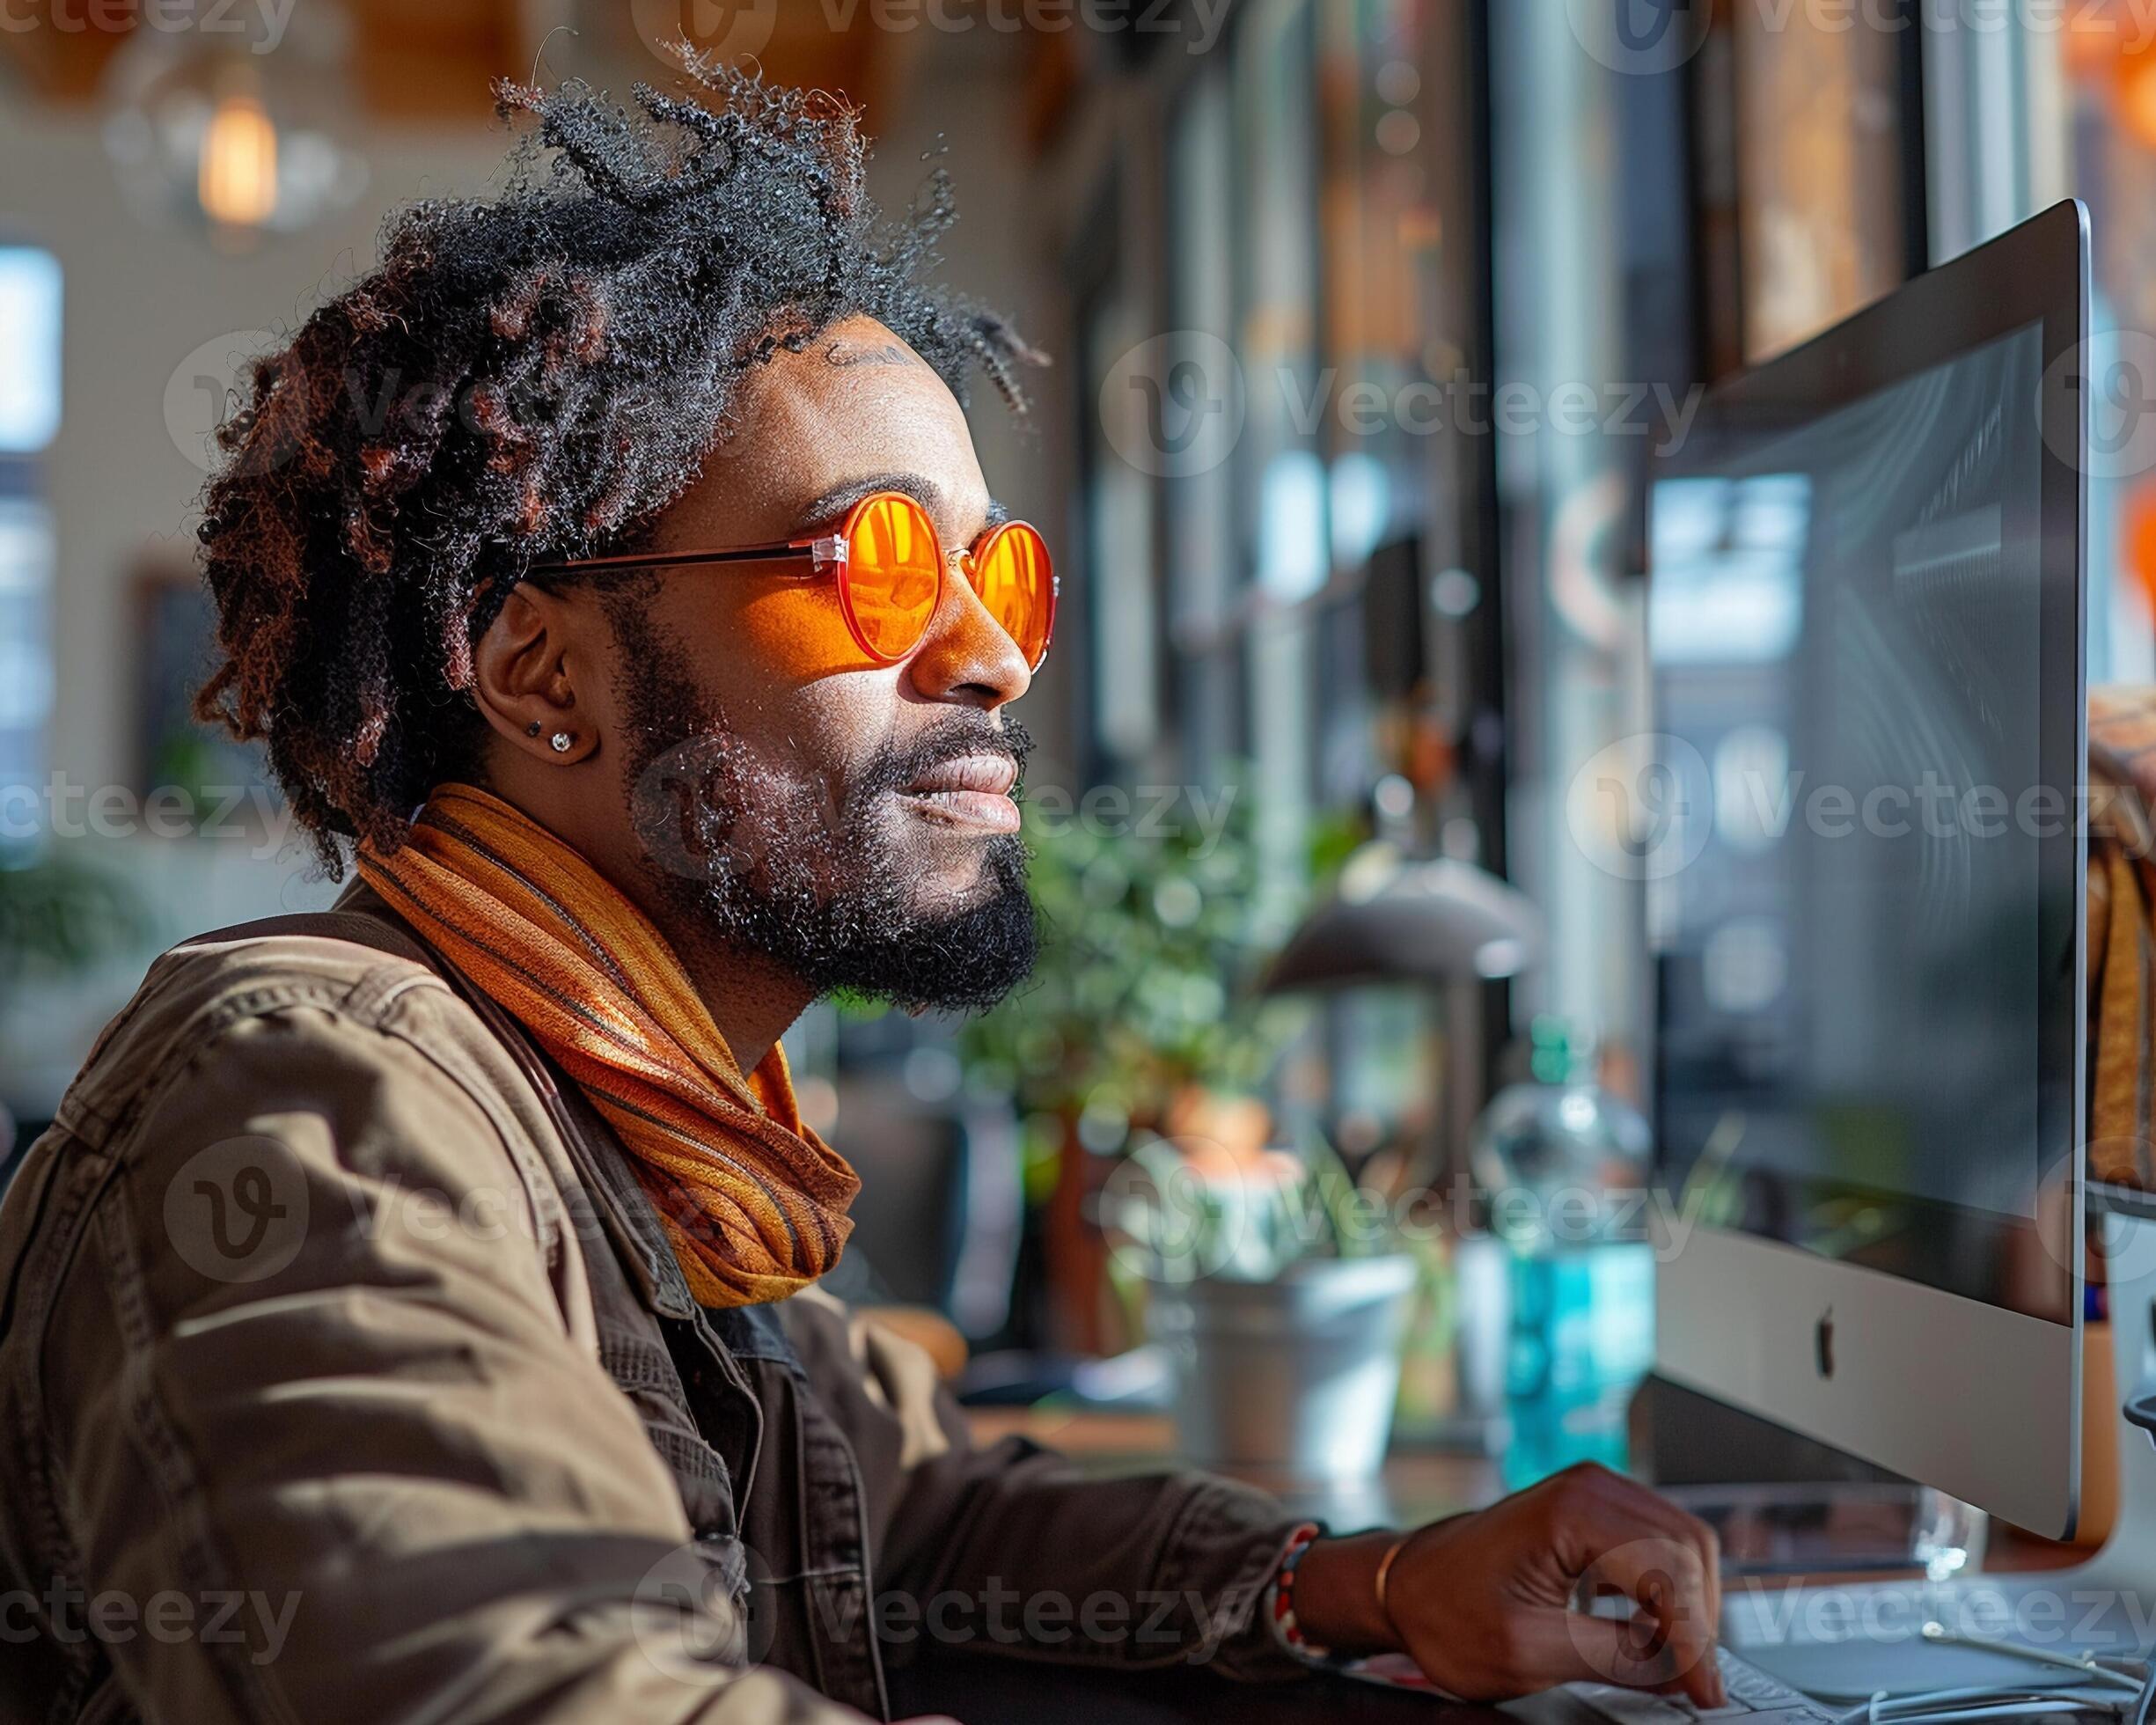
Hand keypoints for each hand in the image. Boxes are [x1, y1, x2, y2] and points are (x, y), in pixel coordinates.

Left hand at [1293, 1462, 1725, 1705]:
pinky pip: (1658, 1543)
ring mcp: (1593, 1491)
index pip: (1667, 1571)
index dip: (1694, 1639)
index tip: (1705, 1693)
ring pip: (1681, 1544)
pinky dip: (1669, 1588)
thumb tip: (1683, 1671)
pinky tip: (1652, 1632)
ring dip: (1688, 1604)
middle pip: (1686, 1551)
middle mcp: (1590, 1487)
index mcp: (1572, 1511)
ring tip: (1672, 1662)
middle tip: (1691, 1683)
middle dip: (1696, 1619)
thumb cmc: (1446, 1613)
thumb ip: (1614, 1658)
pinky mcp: (1594, 1509)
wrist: (1403, 1583)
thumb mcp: (1528, 1652)